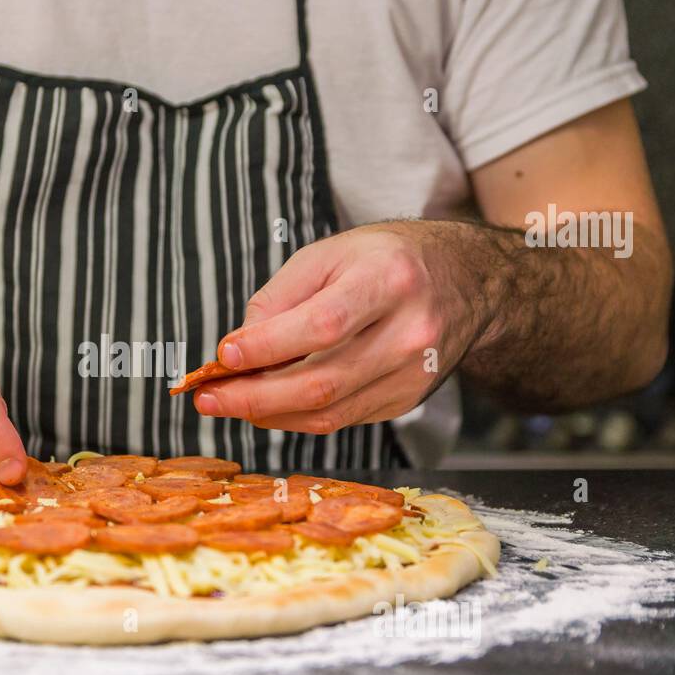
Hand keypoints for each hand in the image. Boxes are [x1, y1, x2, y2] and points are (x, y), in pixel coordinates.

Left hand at [192, 221, 501, 433]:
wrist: (465, 281)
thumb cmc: (386, 261)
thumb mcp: (328, 254)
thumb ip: (279, 299)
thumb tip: (236, 349)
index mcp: (389, 280)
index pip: (323, 325)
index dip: (268, 347)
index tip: (223, 356)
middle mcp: (409, 333)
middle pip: (323, 382)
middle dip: (255, 397)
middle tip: (209, 397)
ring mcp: (413, 375)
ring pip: (328, 412)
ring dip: (268, 413)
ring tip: (228, 402)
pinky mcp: (406, 400)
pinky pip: (341, 419)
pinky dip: (296, 416)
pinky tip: (268, 405)